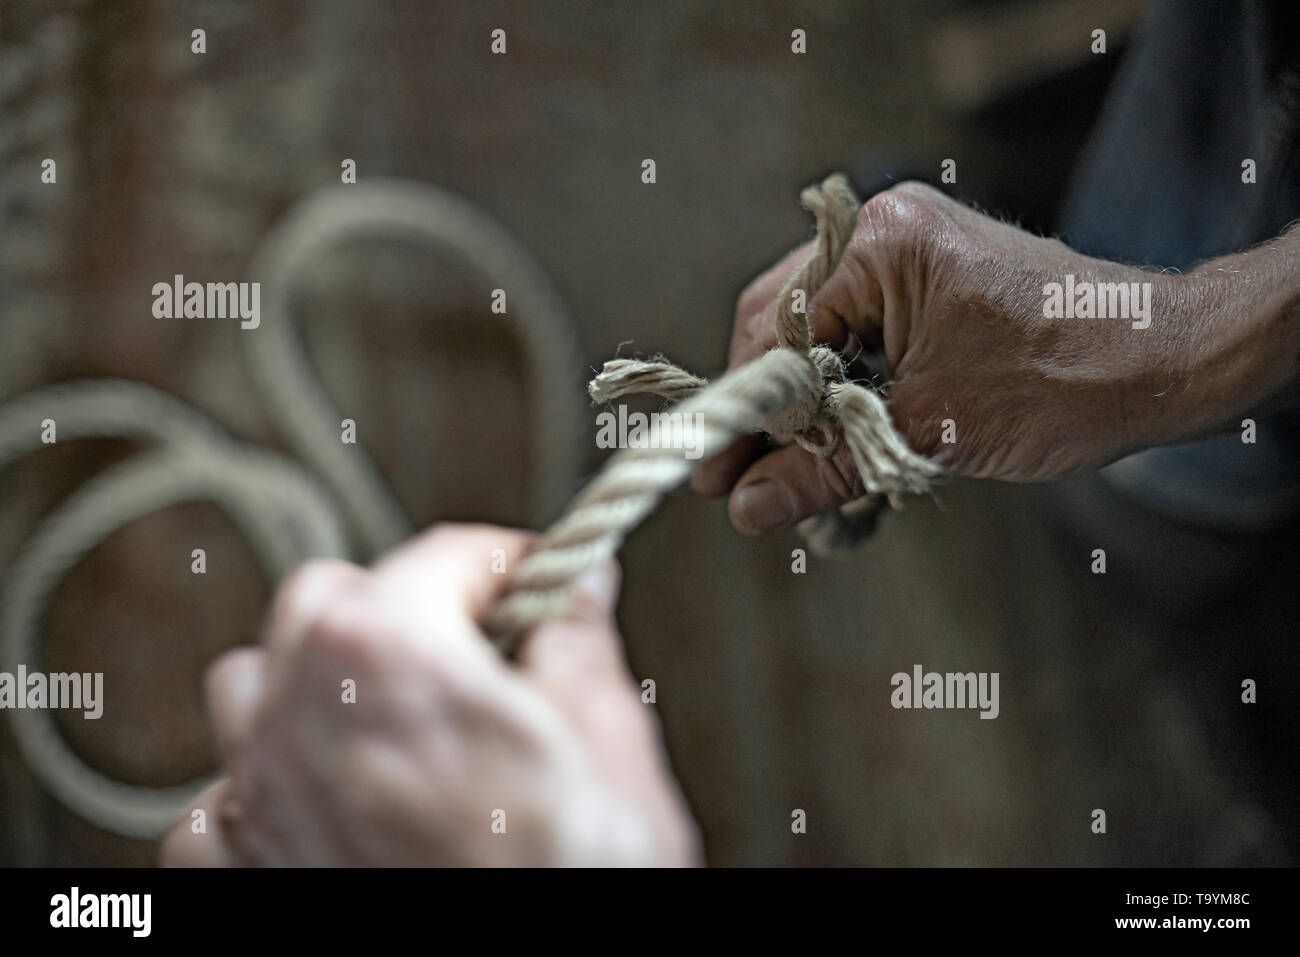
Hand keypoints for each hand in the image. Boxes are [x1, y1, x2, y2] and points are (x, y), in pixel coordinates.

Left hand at [160, 524, 700, 866]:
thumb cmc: (576, 882)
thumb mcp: (611, 749)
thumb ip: (580, 648)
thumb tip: (580, 588)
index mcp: (399, 662)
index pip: (438, 556)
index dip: (497, 561)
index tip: (530, 580)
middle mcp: (307, 719)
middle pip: (323, 600)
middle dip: (397, 601)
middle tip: (468, 642)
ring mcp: (261, 802)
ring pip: (250, 685)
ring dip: (311, 678)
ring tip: (386, 710)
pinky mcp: (242, 877)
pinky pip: (222, 799)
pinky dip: (266, 786)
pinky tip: (328, 804)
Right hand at [695, 180, 1207, 533]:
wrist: (1167, 362)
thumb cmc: (1066, 382)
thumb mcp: (931, 432)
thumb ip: (827, 466)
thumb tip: (746, 507)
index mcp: (880, 245)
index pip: (773, 332)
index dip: (742, 412)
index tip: (713, 474)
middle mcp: (882, 231)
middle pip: (781, 324)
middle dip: (767, 407)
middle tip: (744, 479)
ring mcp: (906, 251)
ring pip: (814, 333)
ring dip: (803, 402)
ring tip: (793, 466)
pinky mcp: (926, 281)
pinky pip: (854, 332)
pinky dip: (841, 387)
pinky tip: (839, 435)